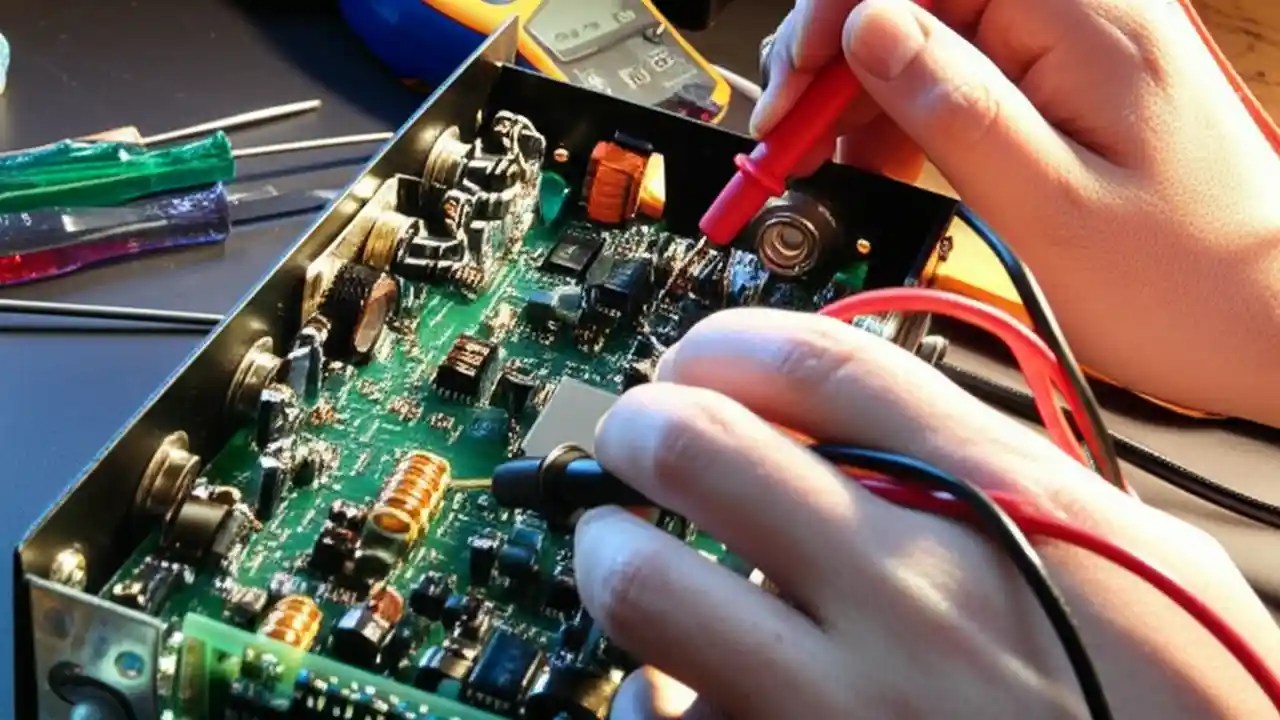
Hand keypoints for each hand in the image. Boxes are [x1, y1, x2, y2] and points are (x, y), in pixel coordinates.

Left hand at [573, 308, 1279, 718]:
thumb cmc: (1179, 708)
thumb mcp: (1140, 554)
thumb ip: (1004, 475)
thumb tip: (884, 429)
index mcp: (999, 505)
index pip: (817, 365)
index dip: (723, 342)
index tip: (694, 361)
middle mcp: (910, 591)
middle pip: (697, 446)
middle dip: (636, 427)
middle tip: (632, 441)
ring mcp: (843, 700)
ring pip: (646, 586)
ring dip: (615, 555)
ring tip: (629, 555)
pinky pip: (663, 719)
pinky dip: (651, 693)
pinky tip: (680, 684)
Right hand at [753, 0, 1279, 425]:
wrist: (1260, 317)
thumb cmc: (1182, 279)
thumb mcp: (1046, 207)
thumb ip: (953, 108)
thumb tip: (866, 30)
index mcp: (1086, 11)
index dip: (838, 8)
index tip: (796, 82)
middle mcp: (1082, 5)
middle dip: (838, 49)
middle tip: (796, 127)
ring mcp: (1070, 38)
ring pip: (926, 25)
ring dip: (864, 87)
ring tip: (833, 158)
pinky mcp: (1059, 76)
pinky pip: (957, 65)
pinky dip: (905, 111)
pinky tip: (883, 159)